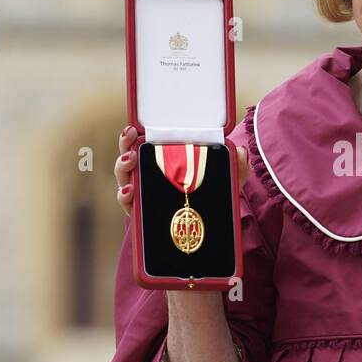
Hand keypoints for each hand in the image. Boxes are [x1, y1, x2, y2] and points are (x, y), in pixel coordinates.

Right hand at [115, 126, 250, 216]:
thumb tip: (239, 151)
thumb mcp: (225, 182)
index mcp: (163, 164)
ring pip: (124, 179)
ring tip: (130, 161)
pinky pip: (128, 205)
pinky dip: (124, 197)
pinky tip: (130, 192)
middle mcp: (148, 178)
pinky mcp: (141, 216)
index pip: (143, 145)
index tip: (133, 128)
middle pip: (128, 159)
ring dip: (122, 168)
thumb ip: (235, 167)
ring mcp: (143, 197)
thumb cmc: (208, 199)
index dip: (133, 136)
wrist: (206, 232)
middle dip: (124, 147)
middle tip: (131, 142)